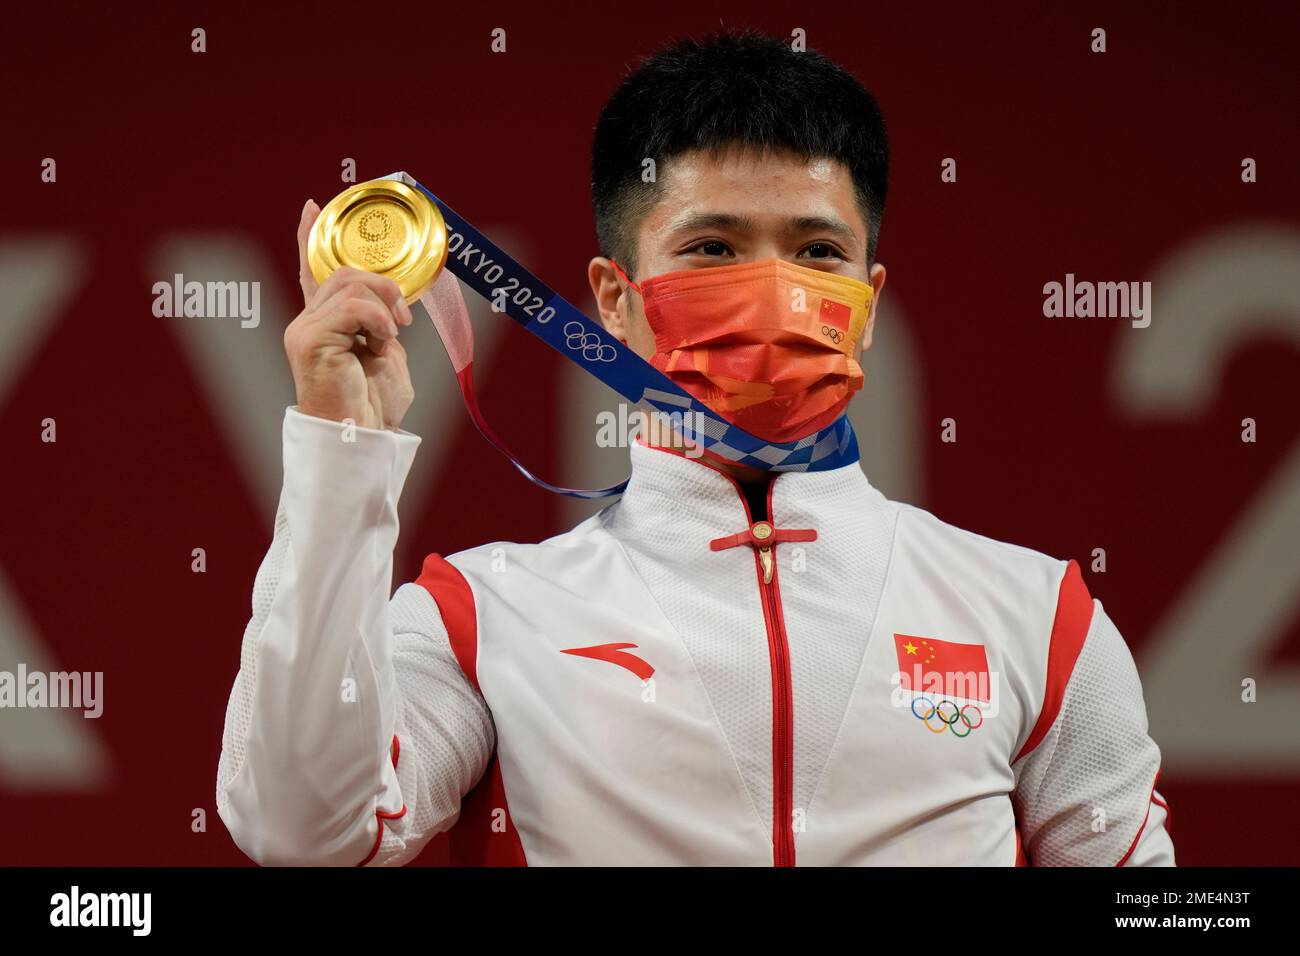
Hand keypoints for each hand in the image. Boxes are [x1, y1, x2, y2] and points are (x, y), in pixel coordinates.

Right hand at [283, 199, 415, 429]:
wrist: (360, 437)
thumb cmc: (371, 407)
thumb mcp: (387, 357)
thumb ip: (382, 326)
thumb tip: (392, 311)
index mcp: (324, 324)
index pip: (312, 272)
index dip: (310, 238)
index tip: (313, 208)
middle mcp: (307, 323)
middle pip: (344, 272)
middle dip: (384, 286)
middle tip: (403, 321)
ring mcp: (305, 330)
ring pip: (350, 284)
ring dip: (384, 307)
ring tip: (390, 339)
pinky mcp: (310, 339)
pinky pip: (353, 307)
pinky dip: (378, 321)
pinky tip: (381, 344)